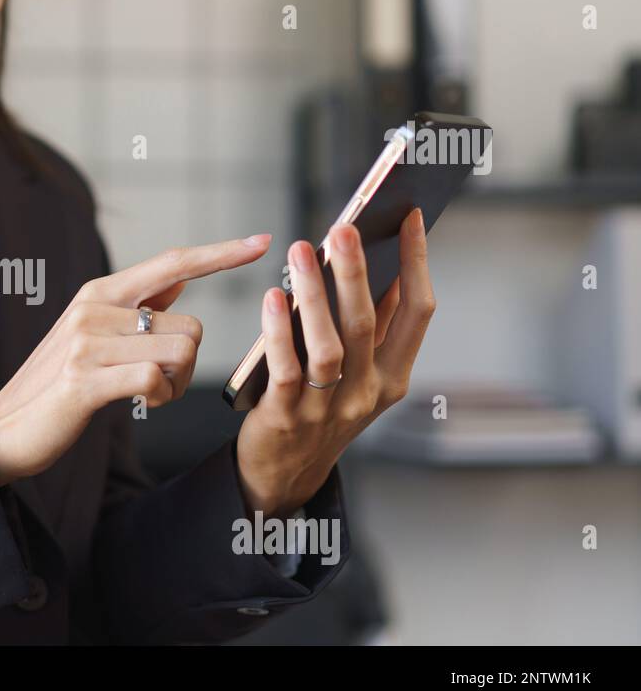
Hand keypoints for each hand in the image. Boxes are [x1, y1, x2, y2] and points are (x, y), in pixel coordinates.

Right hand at [0, 236, 271, 486]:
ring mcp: (86, 343)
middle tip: (160, 384)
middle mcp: (93, 308)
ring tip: (145, 395)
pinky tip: (140, 404)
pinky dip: (159, 398)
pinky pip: (155, 380)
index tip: (262, 242)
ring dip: (176, 384)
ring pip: (179, 352)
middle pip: (189, 325)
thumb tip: (179, 276)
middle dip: (188, 364)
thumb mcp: (92, 334)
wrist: (3, 429)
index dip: (221, 254)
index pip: (172, 263)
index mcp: (99, 293)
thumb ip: (136, 304)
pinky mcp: (84, 379)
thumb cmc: (56, 384)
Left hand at [236, 209, 434, 516]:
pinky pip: (286, 369)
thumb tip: (377, 258)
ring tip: (302, 252)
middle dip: (356, 271)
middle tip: (344, 228)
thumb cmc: (322, 406)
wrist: (284, 472)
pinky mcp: (286, 417)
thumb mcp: (359, 372)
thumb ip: (370, 325)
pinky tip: (272, 298)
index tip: (410, 217)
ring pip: (327, 345)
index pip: (418, 312)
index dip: (417, 263)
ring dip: (314, 294)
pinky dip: (279, 332)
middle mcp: (368, 393)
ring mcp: (329, 408)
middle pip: (367, 323)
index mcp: (395, 376)